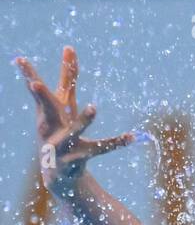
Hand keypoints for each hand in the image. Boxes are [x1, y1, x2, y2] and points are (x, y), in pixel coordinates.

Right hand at [14, 46, 133, 195]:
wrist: (56, 174)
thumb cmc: (59, 133)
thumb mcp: (62, 107)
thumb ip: (67, 80)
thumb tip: (69, 50)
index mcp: (51, 112)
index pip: (54, 87)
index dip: (52, 70)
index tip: (50, 53)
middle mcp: (53, 126)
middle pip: (48, 107)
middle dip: (41, 96)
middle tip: (34, 84)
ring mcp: (63, 144)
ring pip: (74, 131)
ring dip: (83, 120)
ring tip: (93, 107)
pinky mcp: (76, 159)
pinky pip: (100, 149)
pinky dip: (116, 142)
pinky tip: (131, 136)